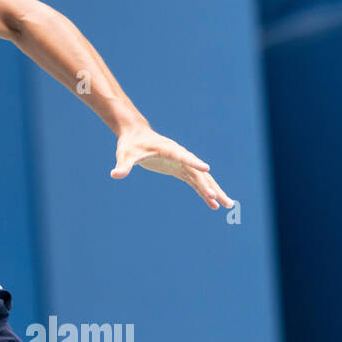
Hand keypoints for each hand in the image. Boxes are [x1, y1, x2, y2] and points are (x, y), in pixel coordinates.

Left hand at [111, 124, 234, 209]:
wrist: (136, 135)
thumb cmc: (130, 144)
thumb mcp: (125, 155)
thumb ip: (123, 165)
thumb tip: (115, 175)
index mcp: (168, 149)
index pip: (183, 156)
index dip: (193, 162)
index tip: (206, 169)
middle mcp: (180, 156)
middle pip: (199, 172)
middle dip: (210, 186)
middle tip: (222, 200)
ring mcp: (182, 163)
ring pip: (202, 178)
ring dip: (214, 191)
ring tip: (227, 206)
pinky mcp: (180, 169)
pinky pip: (195, 182)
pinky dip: (203, 192)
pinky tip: (213, 204)